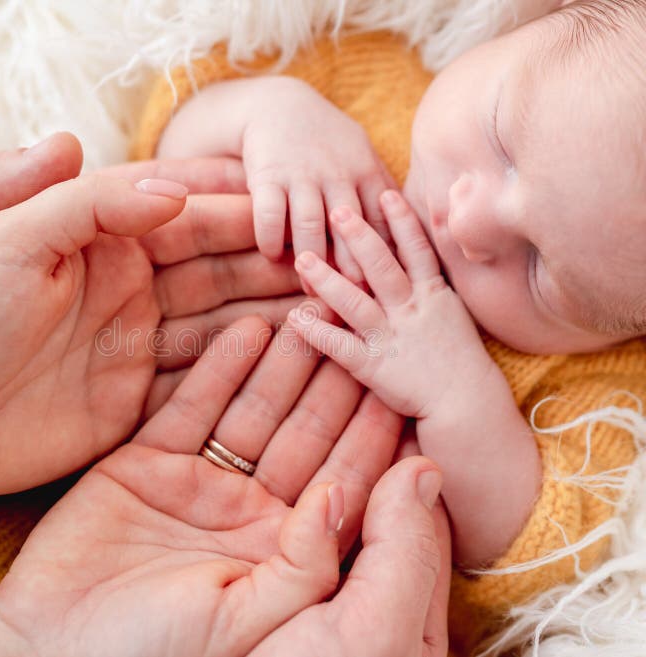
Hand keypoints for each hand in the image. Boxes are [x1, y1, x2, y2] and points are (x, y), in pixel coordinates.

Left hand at [0, 137, 297, 510]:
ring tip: (330, 308)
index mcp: (93, 238)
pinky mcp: (128, 400)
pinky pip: (198, 382)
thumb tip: (169, 186)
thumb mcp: (2, 237)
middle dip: (273, 263)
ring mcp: (128, 345)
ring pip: (216, 323)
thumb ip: (85, 204)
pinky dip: (243, 372)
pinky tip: (289, 361)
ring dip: (270, 315)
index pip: (182, 214)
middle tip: (333, 262)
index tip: (296, 211)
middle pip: (213, 268)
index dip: (240, 211)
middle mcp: (121, 288)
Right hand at [0, 317, 421, 656]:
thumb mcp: (255, 623)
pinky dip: (219, 368)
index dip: (375, 434)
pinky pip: (190, 405)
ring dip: (284, 364)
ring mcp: (197, 485)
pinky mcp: (145, 464)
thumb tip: (351, 493)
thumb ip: (310, 562)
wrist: (49, 651)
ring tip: (312, 313)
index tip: (401, 383)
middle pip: (304, 434)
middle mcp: (247, 513)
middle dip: (334, 382)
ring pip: (253, 410)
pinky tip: (249, 330)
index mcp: (285, 554)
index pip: (345, 482)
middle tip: (360, 327)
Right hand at [240, 78, 392, 279]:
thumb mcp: (362, 157)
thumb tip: (411, 236)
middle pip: (350, 230)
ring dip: (311, 260)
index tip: (388, 287)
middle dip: (352, 267)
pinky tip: (271, 256)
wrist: (279, 106)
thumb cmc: (327, 141)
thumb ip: (382, 194)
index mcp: (366, 173)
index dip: (385, 256)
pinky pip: (269, 215)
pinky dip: (270, 239)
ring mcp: (301, 175)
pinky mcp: (267, 175)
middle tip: (354, 301)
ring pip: (311, 226)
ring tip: (310, 287)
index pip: (382, 222)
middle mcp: (337, 174)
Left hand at [287, 191, 539, 565]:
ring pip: (357, 302)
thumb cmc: (459, 361)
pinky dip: (317, 332)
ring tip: (302, 259)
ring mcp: (393, 339)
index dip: (402, 221)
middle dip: (358, 237)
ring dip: (328, 279)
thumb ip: (432, 286)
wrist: (468, 409)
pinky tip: (294, 317)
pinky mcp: (376, 369)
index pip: (417, 251)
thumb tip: (417, 255)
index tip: (384, 193)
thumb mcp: (454, 315)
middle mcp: (413, 312)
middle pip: (382, 267)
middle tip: (335, 211)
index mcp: (435, 296)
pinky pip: (342, 347)